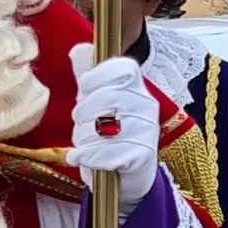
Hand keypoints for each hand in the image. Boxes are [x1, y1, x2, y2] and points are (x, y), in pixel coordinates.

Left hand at [64, 45, 159, 206]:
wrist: (127, 179)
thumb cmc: (110, 137)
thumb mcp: (98, 104)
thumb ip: (89, 77)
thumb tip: (80, 48)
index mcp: (137, 88)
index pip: (122, 68)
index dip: (96, 77)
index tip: (85, 90)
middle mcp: (146, 106)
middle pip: (106, 96)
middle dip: (83, 114)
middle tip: (82, 125)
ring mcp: (146, 131)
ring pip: (101, 126)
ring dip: (82, 138)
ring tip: (85, 144)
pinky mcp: (141, 156)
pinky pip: (105, 152)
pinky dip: (86, 157)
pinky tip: (82, 158)